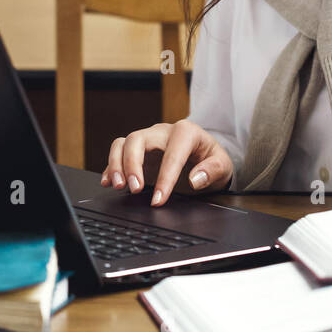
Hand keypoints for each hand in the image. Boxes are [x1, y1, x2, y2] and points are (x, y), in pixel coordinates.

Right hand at [103, 119, 233, 205]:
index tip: (160, 199)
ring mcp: (148, 140)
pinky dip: (111, 167)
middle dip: (132, 164)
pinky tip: (108, 181)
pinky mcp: (138, 151)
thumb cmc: (213, 160)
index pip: (172, 153)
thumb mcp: (223, 166)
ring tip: (118, 185)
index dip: (164, 177)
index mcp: (186, 132)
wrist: (206, 156)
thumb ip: (212, 170)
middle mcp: (163, 132)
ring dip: (117, 164)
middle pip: (138, 139)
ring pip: (123, 143)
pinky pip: (118, 152)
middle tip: (135, 189)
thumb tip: (195, 179)